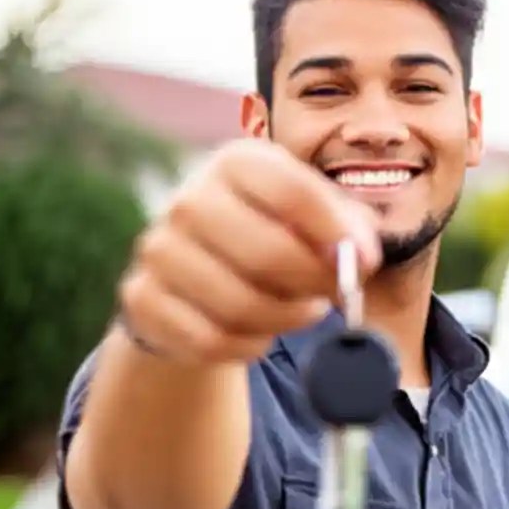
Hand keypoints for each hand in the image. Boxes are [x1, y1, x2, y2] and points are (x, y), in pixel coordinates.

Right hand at [117, 138, 380, 363]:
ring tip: (302, 310)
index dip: (336, 233)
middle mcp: (189, 198)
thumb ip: (348, 228)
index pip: (292, 192)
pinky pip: (210, 338)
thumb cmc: (276, 236)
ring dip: (286, 318)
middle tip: (337, 296)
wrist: (198, 274)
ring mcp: (158, 248)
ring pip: (240, 303)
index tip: (367, 263)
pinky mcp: (141, 297)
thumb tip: (360, 258)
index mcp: (238, 163)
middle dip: (315, 283)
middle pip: (267, 252)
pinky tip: (260, 333)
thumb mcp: (315, 216)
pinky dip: (249, 346)